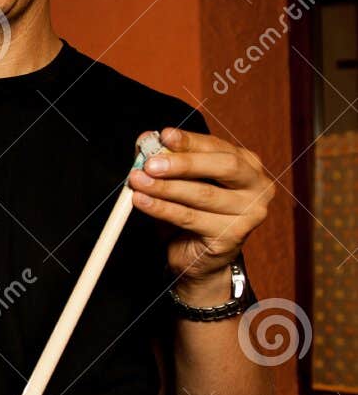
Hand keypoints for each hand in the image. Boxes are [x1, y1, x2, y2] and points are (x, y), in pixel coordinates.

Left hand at [128, 127, 274, 297]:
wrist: (198, 258)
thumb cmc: (192, 213)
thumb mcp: (179, 180)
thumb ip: (164, 158)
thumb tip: (146, 139)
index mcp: (248, 164)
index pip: (218, 147)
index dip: (190, 141)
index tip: (165, 136)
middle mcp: (257, 187)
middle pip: (223, 167)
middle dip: (184, 163)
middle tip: (151, 163)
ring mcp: (249, 214)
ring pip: (204, 194)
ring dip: (166, 187)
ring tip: (138, 181)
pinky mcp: (232, 236)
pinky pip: (191, 218)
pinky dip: (162, 208)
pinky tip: (142, 200)